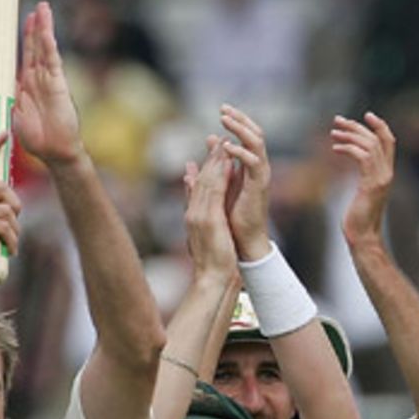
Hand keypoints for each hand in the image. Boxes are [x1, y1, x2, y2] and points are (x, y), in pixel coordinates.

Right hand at [0, 132, 21, 284]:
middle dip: (15, 206)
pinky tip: (7, 250)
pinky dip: (11, 241)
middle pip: (3, 187)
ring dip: (14, 231)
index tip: (5, 133)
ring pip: (7, 211)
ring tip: (7, 243)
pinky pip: (5, 226)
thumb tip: (11, 199)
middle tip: (13, 223)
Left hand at [12, 1, 84, 167]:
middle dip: (35, 26)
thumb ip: (11, 96)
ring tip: (44, 8)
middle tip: (37, 7)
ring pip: (45, 48)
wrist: (54, 152)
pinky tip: (47, 31)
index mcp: (26, 84)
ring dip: (44, 28)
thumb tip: (5, 82)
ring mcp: (49, 80)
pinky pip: (53, 61)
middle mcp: (38, 79)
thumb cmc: (36, 138)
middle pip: (35, 46)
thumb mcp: (14, 114)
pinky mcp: (59, 85)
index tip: (20, 22)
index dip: (23, 38)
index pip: (24, 55)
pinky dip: (50, 46)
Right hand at [182, 139, 238, 285]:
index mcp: (192, 217)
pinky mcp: (209, 220)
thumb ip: (201, 220)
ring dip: (214, 160)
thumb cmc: (211, 263)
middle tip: (217, 139)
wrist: (211, 279)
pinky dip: (219, 175)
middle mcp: (193, 213)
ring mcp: (199, 215)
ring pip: (206, 181)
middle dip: (209, 159)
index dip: (205, 168)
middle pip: (200, 180)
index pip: (198, 188)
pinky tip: (226, 162)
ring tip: (222, 143)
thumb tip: (203, 218)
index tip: (213, 153)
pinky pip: (214, 191)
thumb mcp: (204, 238)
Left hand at [219, 105, 271, 259]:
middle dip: (240, 119)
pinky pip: (254, 163)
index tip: (222, 109)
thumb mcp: (221, 181)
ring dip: (241, 130)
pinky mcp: (259, 186)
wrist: (243, 240)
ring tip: (225, 120)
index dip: (236, 121)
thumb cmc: (232, 214)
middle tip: (223, 109)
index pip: (247, 135)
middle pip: (255, 133)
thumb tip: (210, 138)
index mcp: (250, 165)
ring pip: (257, 143)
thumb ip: (216, 160)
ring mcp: (260, 175)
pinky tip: (228, 147)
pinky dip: (242, 153)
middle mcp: (258, 167)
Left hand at [332, 111, 394, 247]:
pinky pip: (362, 157)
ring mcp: (381, 179)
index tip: (366, 115)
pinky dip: (348, 148)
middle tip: (338, 121)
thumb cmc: (359, 220)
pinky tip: (335, 149)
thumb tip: (354, 169)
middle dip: (357, 126)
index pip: (389, 142)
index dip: (380, 126)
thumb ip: (363, 178)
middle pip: (377, 139)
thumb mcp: (361, 194)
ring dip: (350, 135)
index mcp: (386, 173)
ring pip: (370, 145)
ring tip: (334, 133)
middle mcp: (387, 173)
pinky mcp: (371, 185)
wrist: (363, 238)